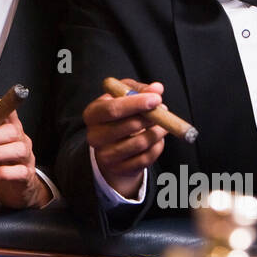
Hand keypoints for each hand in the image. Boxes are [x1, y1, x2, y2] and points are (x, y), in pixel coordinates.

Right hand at [83, 80, 166, 199]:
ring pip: (140, 143)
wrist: (111, 145)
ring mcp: (105, 155)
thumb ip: (139, 90)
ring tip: (163, 125)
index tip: (156, 99)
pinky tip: (157, 139)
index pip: (113, 109)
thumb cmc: (119, 115)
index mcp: (92, 114)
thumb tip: (157, 88)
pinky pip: (145, 158)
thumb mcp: (124, 96)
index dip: (136, 103)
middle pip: (127, 126)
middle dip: (150, 118)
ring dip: (157, 132)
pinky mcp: (119, 168)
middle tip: (163, 111)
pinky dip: (157, 147)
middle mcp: (94, 136)